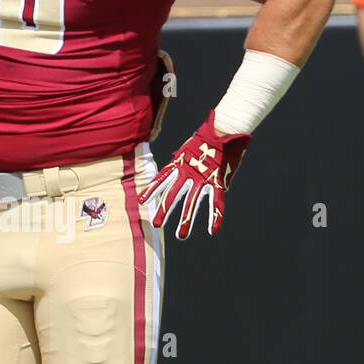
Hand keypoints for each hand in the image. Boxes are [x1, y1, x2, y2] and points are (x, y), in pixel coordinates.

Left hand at [138, 111, 250, 238]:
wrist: (223, 127)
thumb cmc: (208, 136)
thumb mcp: (189, 148)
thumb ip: (185, 161)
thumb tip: (175, 166)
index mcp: (179, 164)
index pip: (161, 179)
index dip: (150, 190)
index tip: (141, 201)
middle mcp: (187, 174)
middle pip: (172, 195)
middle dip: (164, 211)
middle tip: (156, 225)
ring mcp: (202, 179)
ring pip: (192, 203)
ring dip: (186, 220)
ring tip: (181, 236)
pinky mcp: (217, 181)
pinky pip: (216, 202)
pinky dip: (216, 217)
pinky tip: (213, 231)